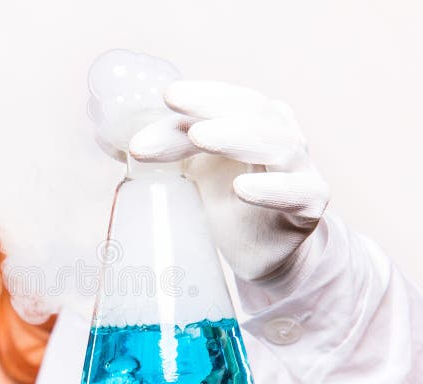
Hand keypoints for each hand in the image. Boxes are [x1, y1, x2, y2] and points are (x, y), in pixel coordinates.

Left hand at [128, 80, 329, 296]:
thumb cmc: (227, 202)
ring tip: (201, 137)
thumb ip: (168, 148)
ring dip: (237, 137)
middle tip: (174, 105)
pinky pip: (297, 192)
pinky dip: (271, 189)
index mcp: (253, 122)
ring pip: (278, 143)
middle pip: (254, 112)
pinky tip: (242, 190)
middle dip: (211, 108)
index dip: (202, 94)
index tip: (167, 95)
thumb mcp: (194, 170)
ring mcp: (299, 169)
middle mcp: (280, 137)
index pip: (230, 99)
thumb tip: (113, 140)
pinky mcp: (309, 205)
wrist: (262, 252)